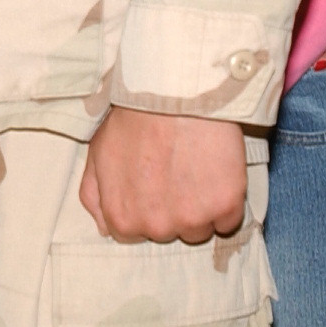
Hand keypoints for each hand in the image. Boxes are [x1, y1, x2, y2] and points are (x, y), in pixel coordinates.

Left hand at [79, 108, 245, 244]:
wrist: (174, 91)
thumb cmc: (134, 117)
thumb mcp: (99, 152)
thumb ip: (95, 195)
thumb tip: (104, 227)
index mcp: (123, 219)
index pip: (134, 235)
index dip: (145, 209)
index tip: (154, 185)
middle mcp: (156, 227)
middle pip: (169, 233)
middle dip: (172, 208)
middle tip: (176, 169)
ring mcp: (192, 219)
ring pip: (200, 229)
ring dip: (201, 208)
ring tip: (197, 169)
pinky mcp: (225, 206)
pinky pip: (229, 220)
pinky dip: (227, 202)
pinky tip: (218, 174)